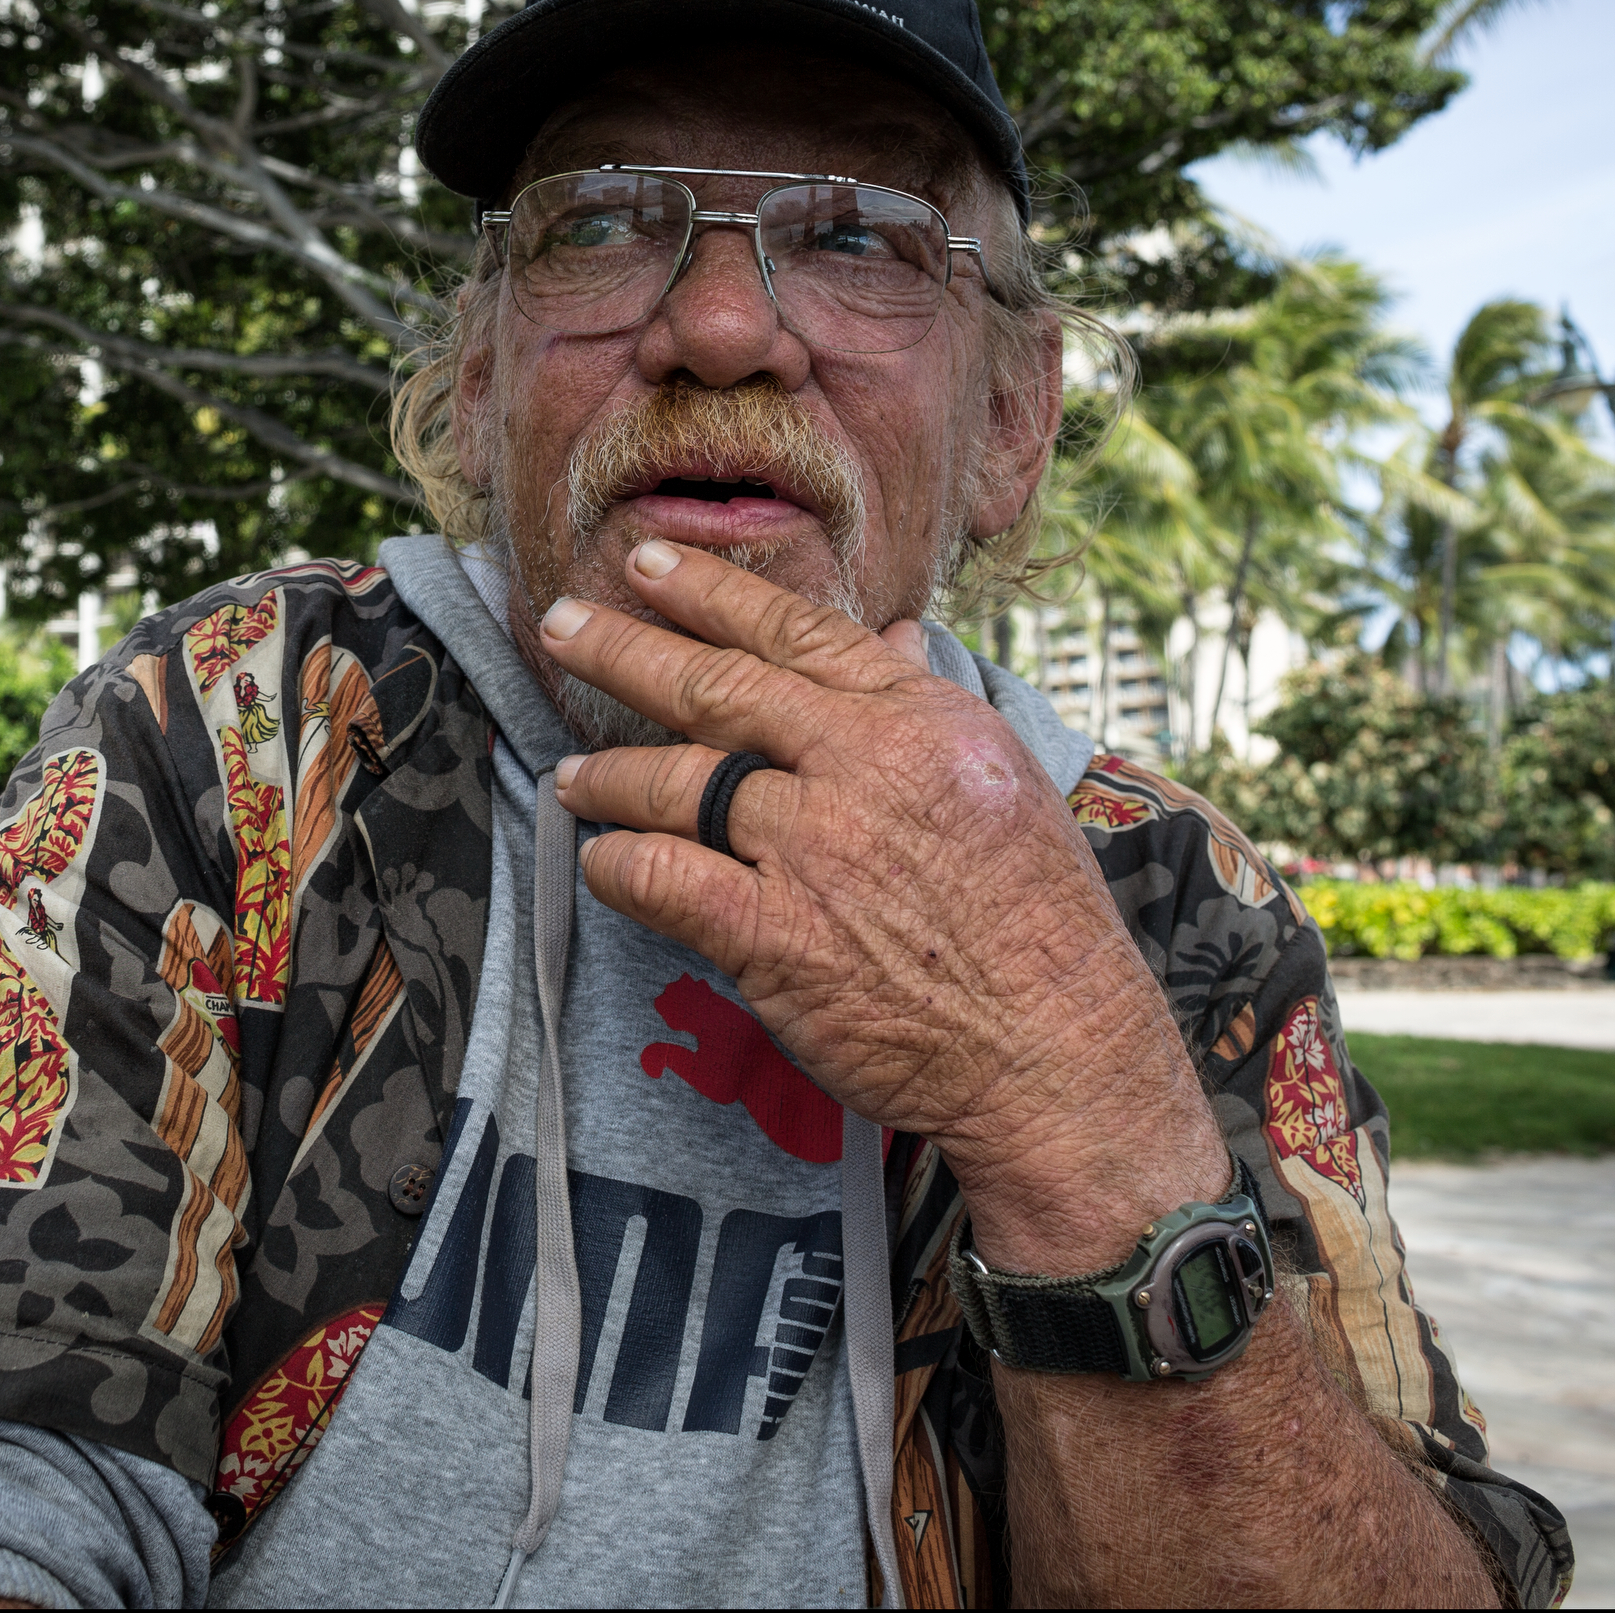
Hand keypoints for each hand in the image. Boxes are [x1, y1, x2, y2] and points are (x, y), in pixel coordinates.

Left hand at [541, 541, 1225, 1268]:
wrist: (1054, 1052)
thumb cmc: (1036, 922)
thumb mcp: (1006, 781)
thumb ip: (930, 702)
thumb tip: (893, 632)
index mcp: (921, 722)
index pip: (795, 632)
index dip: (710, 591)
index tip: (647, 562)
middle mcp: (863, 770)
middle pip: (717, 687)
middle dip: (623, 648)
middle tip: (560, 624)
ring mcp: (816, 853)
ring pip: (679, 781)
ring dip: (609, 772)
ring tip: (571, 773)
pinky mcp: (777, 939)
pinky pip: (665, 879)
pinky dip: (618, 864)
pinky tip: (598, 861)